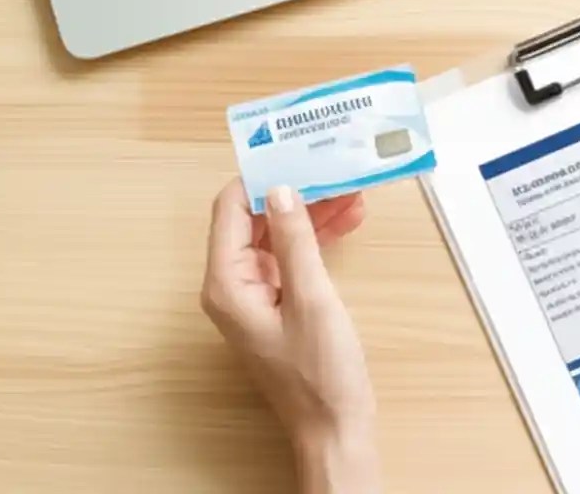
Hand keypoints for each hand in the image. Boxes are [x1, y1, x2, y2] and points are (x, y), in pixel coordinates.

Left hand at [203, 181, 379, 493]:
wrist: (335, 428)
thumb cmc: (321, 374)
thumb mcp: (313, 299)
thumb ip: (296, 241)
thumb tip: (282, 190)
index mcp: (227, 283)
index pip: (231, 208)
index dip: (261, 176)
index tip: (295, 151)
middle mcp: (233, 285)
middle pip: (255, 218)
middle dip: (294, 190)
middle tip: (333, 166)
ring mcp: (256, 295)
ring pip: (278, 235)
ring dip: (311, 212)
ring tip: (352, 190)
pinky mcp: (279, 304)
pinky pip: (292, 256)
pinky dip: (316, 238)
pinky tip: (347, 221)